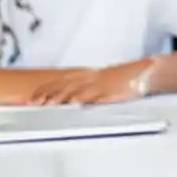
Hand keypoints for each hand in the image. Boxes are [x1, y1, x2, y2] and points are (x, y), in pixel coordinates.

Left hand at [29, 60, 152, 105]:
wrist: (144, 72)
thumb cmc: (126, 79)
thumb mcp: (104, 80)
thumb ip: (89, 86)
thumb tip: (74, 97)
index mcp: (89, 74)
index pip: (62, 79)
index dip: (46, 87)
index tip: (33, 96)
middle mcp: (91, 77)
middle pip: (64, 83)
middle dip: (47, 93)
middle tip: (32, 102)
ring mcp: (99, 83)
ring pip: (75, 88)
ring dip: (59, 96)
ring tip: (46, 104)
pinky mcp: (108, 89)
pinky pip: (93, 93)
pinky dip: (82, 97)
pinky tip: (72, 103)